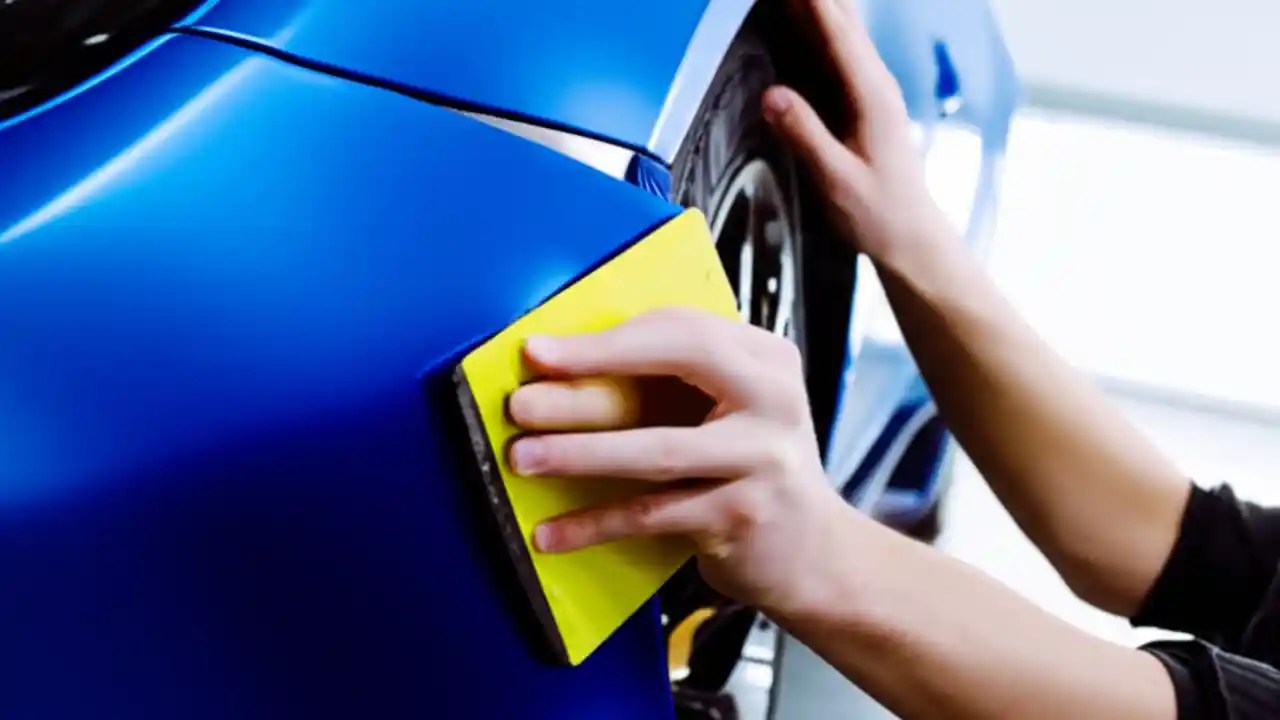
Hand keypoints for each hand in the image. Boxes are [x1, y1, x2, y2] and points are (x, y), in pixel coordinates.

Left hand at [507, 309, 846, 614]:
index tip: (540, 351)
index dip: (604, 340)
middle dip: (588, 385)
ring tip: (525, 457)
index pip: (680, 329)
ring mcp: (763, 459)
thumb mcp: (733, 408)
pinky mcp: (743, 516)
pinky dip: (597, 523)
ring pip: (658, 451)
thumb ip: (676, 380)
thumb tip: (567, 367)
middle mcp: (772, 400)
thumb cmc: (755, 470)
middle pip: (676, 370)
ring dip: (581, 454)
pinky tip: (553, 532)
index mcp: (764, 359)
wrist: (815, 553)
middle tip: (521, 402)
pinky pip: (654, 514)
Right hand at [763, 0, 957, 268]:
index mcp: (870, 95)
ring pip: (843, 31)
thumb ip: (804, 135)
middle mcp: (875, 83)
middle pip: (842, 20)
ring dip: (816, 6)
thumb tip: (771, 94)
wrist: (910, 236)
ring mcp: (873, 90)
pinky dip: (820, 28)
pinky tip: (804, 21)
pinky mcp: (865, 101)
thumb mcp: (836, 180)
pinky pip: (841, 51)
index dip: (810, 1)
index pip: (837, 31)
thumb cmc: (877, 213)